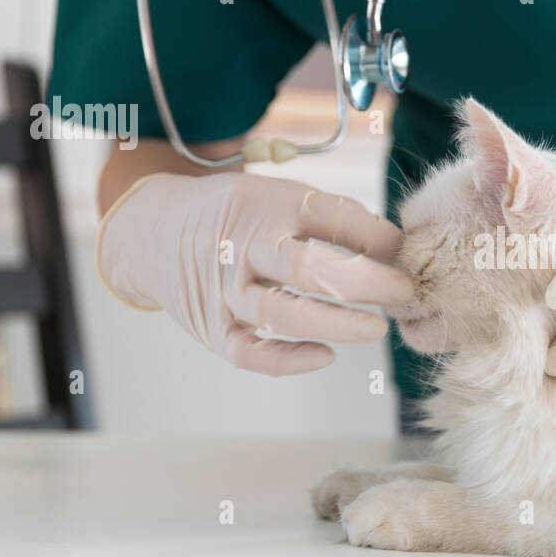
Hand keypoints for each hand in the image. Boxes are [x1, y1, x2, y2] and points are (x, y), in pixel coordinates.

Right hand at [96, 172, 413, 375]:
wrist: (151, 231)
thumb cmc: (237, 216)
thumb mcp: (280, 197)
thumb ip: (335, 219)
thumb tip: (397, 248)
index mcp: (262, 206)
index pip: (326, 216)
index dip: (371, 234)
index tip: (402, 249)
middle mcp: (240, 248)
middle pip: (306, 269)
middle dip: (363, 283)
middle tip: (404, 291)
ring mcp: (222, 292)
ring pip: (280, 314)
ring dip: (335, 324)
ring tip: (377, 328)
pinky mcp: (211, 329)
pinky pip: (249, 353)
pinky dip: (287, 359)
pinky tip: (324, 354)